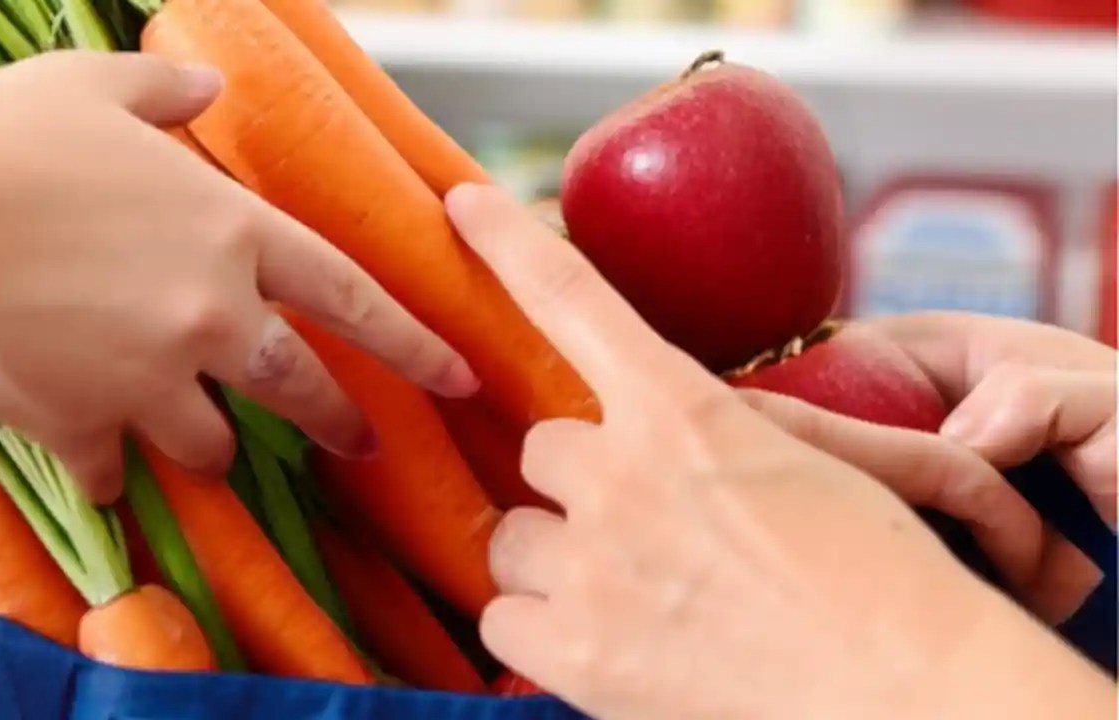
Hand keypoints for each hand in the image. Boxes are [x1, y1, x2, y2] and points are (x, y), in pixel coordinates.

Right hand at [0, 51, 477, 502]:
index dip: (414, 344)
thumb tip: (210, 89)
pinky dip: (106, 464)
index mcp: (233, 232)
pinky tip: (87, 447)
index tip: (460, 379)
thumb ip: (165, 92)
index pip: (354, 297)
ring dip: (205, 439)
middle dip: (340, 424)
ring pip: (212, 444)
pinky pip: (113, 468)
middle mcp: (211, 315)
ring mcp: (149, 378)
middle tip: (360, 443)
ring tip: (185, 429)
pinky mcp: (82, 426)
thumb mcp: (89, 86)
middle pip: (302, 389)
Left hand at [446, 185, 1112, 719]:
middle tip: (643, 531)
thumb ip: (709, 431)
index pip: (575, 300)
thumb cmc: (878, 575)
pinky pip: (503, 621)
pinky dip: (542, 630)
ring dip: (555, 559)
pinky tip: (607, 640)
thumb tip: (653, 422)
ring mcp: (594, 565)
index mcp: (685, 412)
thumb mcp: (803, 464)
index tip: (462, 203)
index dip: (511, 245)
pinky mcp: (577, 651)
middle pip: (541, 454)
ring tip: (632, 593)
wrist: (909, 686)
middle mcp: (623, 477)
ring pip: (512, 540)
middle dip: (579, 489)